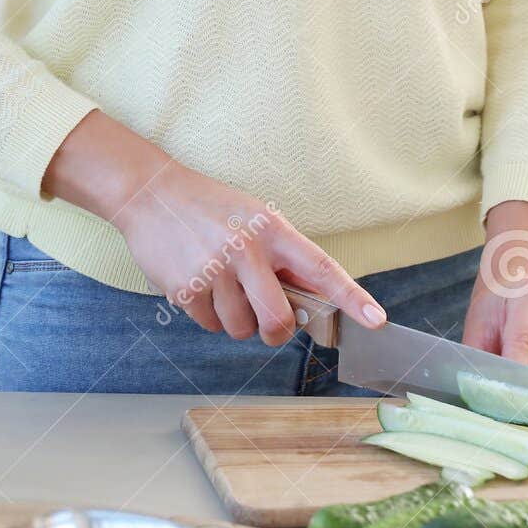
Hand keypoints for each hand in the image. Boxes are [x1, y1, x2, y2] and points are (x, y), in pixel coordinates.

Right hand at [114, 155, 387, 346]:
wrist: (151, 195)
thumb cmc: (209, 208)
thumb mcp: (255, 218)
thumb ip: (281, 256)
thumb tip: (309, 299)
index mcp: (272, 229)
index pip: (321, 268)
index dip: (352, 297)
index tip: (376, 320)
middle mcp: (247, 250)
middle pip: (277, 320)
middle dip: (275, 333)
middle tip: (267, 324)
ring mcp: (215, 270)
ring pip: (240, 329)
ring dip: (235, 321)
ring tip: (221, 286)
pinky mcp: (186, 289)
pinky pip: (210, 326)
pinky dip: (207, 316)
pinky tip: (198, 285)